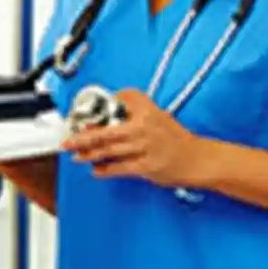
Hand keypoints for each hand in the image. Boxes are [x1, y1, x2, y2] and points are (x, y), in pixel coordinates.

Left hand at [62, 89, 209, 187]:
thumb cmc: (178, 141)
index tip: (91, 113)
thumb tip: (107, 123)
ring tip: (77, 155)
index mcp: (150, 111)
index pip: (124, 98)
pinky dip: (105, 169)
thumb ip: (136, 118)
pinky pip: (120, 168)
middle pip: (107, 130)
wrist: (199, 159)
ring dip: (90, 154)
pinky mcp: (147, 165)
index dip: (106, 104)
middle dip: (84, 136)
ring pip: (110, 150)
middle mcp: (146, 126)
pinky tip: (97, 170)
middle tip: (68, 139)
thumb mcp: (160, 119)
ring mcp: (146, 146)